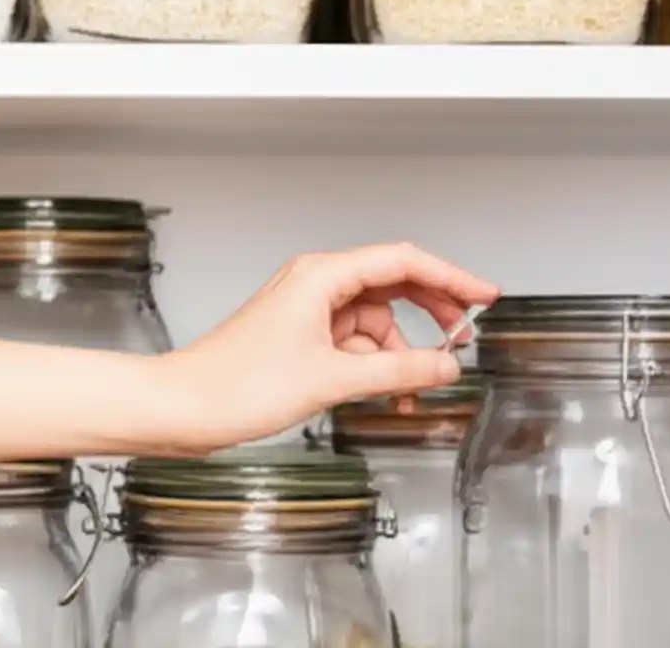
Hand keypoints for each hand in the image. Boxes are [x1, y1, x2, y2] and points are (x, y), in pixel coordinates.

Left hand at [162, 243, 499, 451]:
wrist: (183, 408)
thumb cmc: (235, 384)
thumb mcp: (331, 379)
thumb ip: (397, 372)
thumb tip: (445, 365)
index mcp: (322, 276)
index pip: (403, 261)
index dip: (451, 277)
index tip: (485, 296)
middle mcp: (316, 285)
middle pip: (393, 286)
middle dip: (430, 314)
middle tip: (463, 338)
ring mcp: (308, 312)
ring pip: (375, 323)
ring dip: (398, 355)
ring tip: (413, 390)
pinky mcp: (300, 339)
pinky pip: (353, 345)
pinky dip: (373, 367)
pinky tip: (384, 394)